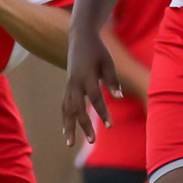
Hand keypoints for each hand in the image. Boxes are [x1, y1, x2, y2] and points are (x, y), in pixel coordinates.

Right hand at [60, 27, 118, 146]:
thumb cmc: (98, 51)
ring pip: (66, 110)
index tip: (110, 126)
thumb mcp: (108, 62)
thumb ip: (112, 81)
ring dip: (68, 127)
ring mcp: (68, 86)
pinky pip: (64, 106)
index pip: (95, 98)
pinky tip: (67, 132)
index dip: (103, 112)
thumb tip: (119, 98)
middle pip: (77, 108)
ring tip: (70, 144)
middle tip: (92, 141)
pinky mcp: (67, 87)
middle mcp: (74, 83)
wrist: (80, 38)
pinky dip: (65, 119)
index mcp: (86, 76)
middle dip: (84, 126)